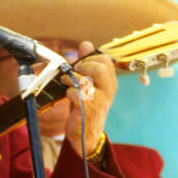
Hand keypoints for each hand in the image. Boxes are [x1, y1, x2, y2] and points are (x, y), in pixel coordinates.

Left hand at [64, 41, 116, 156]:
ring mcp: (100, 99)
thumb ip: (86, 63)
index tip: (79, 66)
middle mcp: (108, 89)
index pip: (105, 59)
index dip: (89, 59)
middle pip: (100, 68)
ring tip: (67, 84)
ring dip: (71, 79)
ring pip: (85, 80)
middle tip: (74, 72)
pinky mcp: (89, 109)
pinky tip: (68, 97)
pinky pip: (76, 94)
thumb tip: (86, 44)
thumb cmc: (86, 105)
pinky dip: (69, 93)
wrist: (86, 132)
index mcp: (110, 80)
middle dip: (82, 66)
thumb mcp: (87, 82)